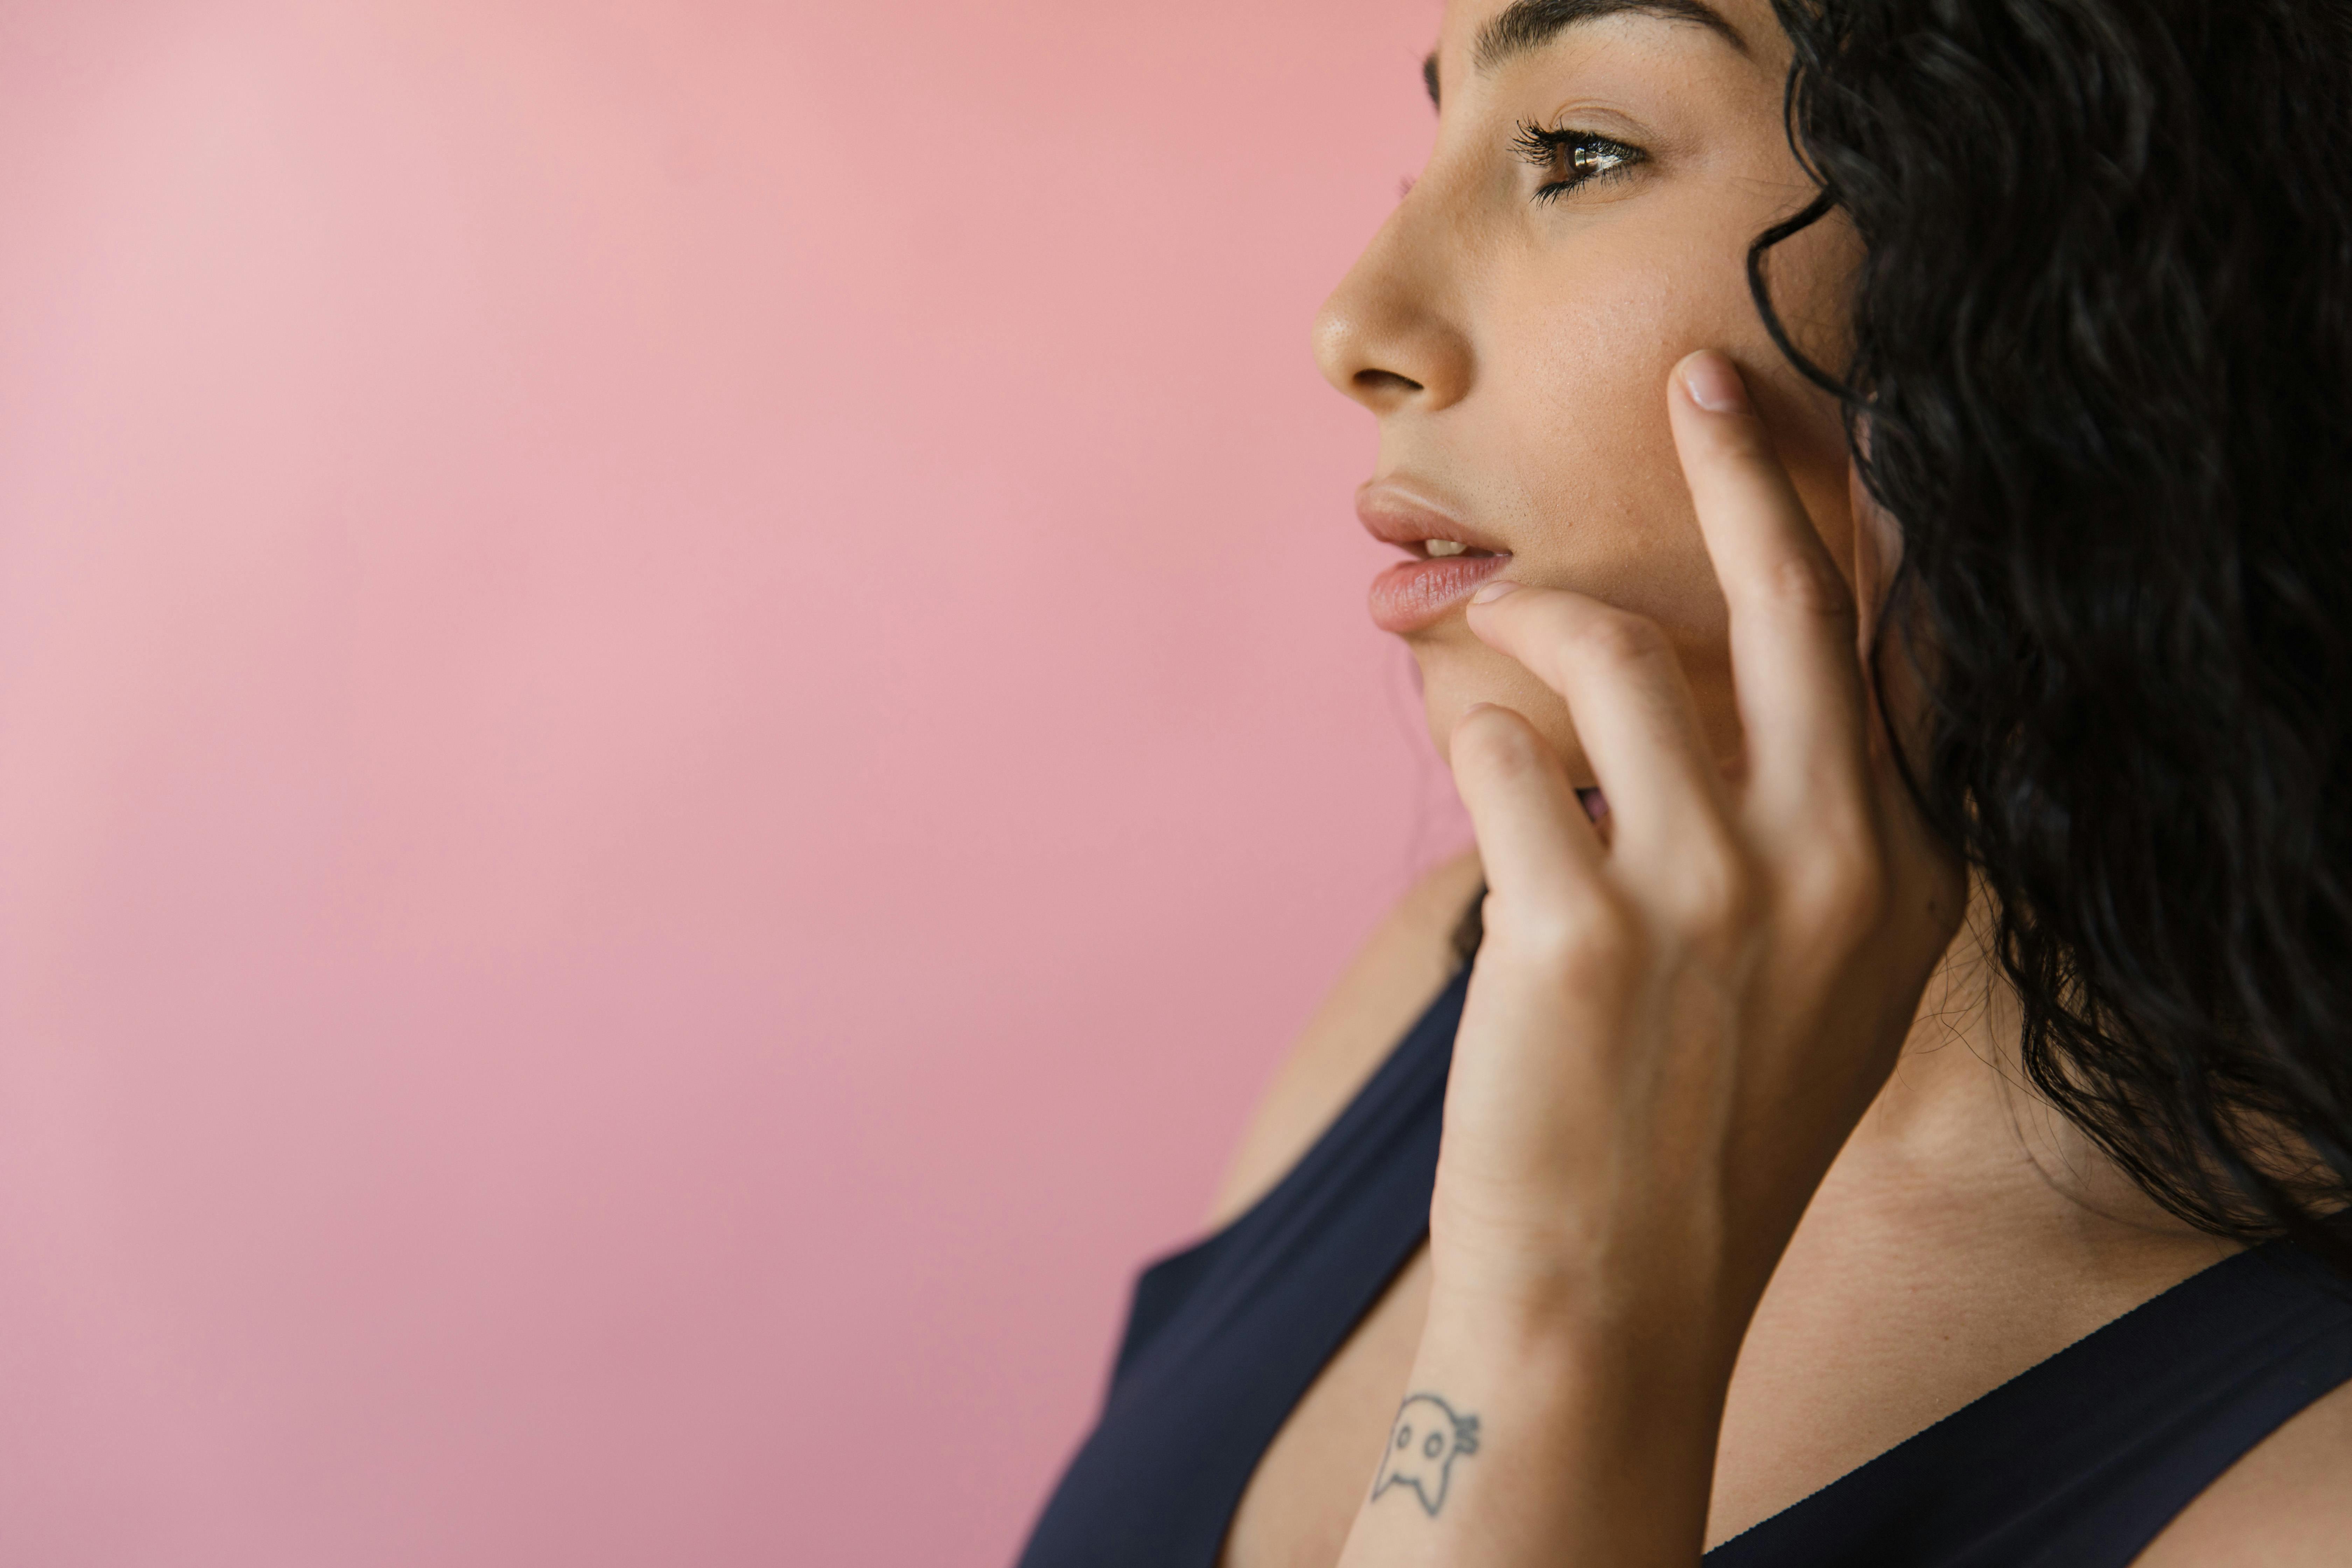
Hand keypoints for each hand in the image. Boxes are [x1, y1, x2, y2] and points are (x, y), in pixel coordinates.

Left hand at [1430, 350, 1966, 1355]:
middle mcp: (1834, 862)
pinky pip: (1501, 751)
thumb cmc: (1701, 1129)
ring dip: (1534, 616)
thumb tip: (1752, 684)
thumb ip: (1822, 836)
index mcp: (1908, 873)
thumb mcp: (1821, 982)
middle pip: (1797, 596)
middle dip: (1744, 462)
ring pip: (1614, 649)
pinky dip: (1476, 746)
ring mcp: (1707, 890)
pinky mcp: (1573, 923)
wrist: (1616, 1298)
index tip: (1829, 413)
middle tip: (1701, 374)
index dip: (1868, 516)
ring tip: (1486, 627)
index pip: (1908, 645)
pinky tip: (1483, 810)